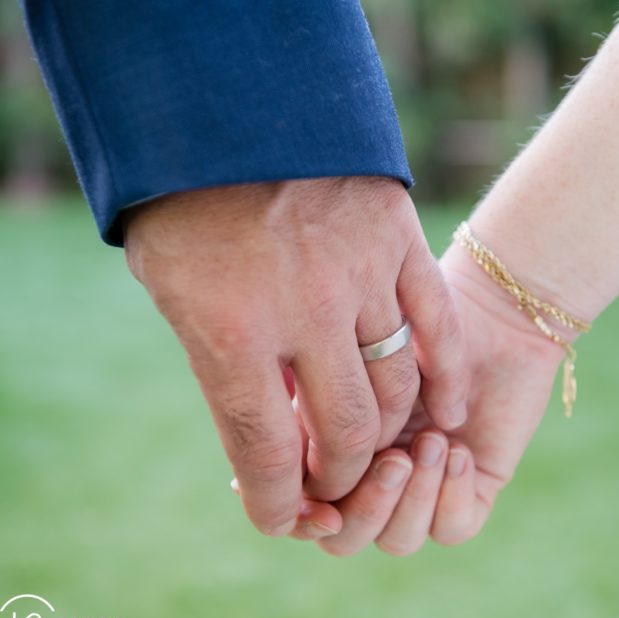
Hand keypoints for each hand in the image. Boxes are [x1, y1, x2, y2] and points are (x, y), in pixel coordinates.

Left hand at [124, 178, 468, 536]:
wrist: (235, 102)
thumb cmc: (187, 204)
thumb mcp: (174, 293)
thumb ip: (220, 371)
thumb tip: (263, 445)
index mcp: (226, 327)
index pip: (265, 451)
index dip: (280, 500)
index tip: (289, 514)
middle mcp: (301, 309)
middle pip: (346, 430)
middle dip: (340, 472)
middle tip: (336, 474)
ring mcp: (359, 273)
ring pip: (399, 386)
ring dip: (389, 426)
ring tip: (374, 432)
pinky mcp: (399, 241)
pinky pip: (440, 329)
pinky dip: (444, 378)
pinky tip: (442, 409)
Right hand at [314, 243, 570, 555]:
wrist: (488, 308)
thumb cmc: (407, 319)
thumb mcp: (339, 363)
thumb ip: (296, 417)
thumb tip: (239, 477)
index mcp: (329, 455)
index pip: (301, 511)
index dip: (299, 514)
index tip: (311, 493)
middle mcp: (370, 481)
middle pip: (343, 538)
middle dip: (363, 508)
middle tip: (390, 459)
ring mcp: (418, 490)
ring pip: (396, 541)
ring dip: (410, 498)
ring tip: (429, 442)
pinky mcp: (470, 492)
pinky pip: (452, 529)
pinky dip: (450, 497)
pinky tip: (457, 452)